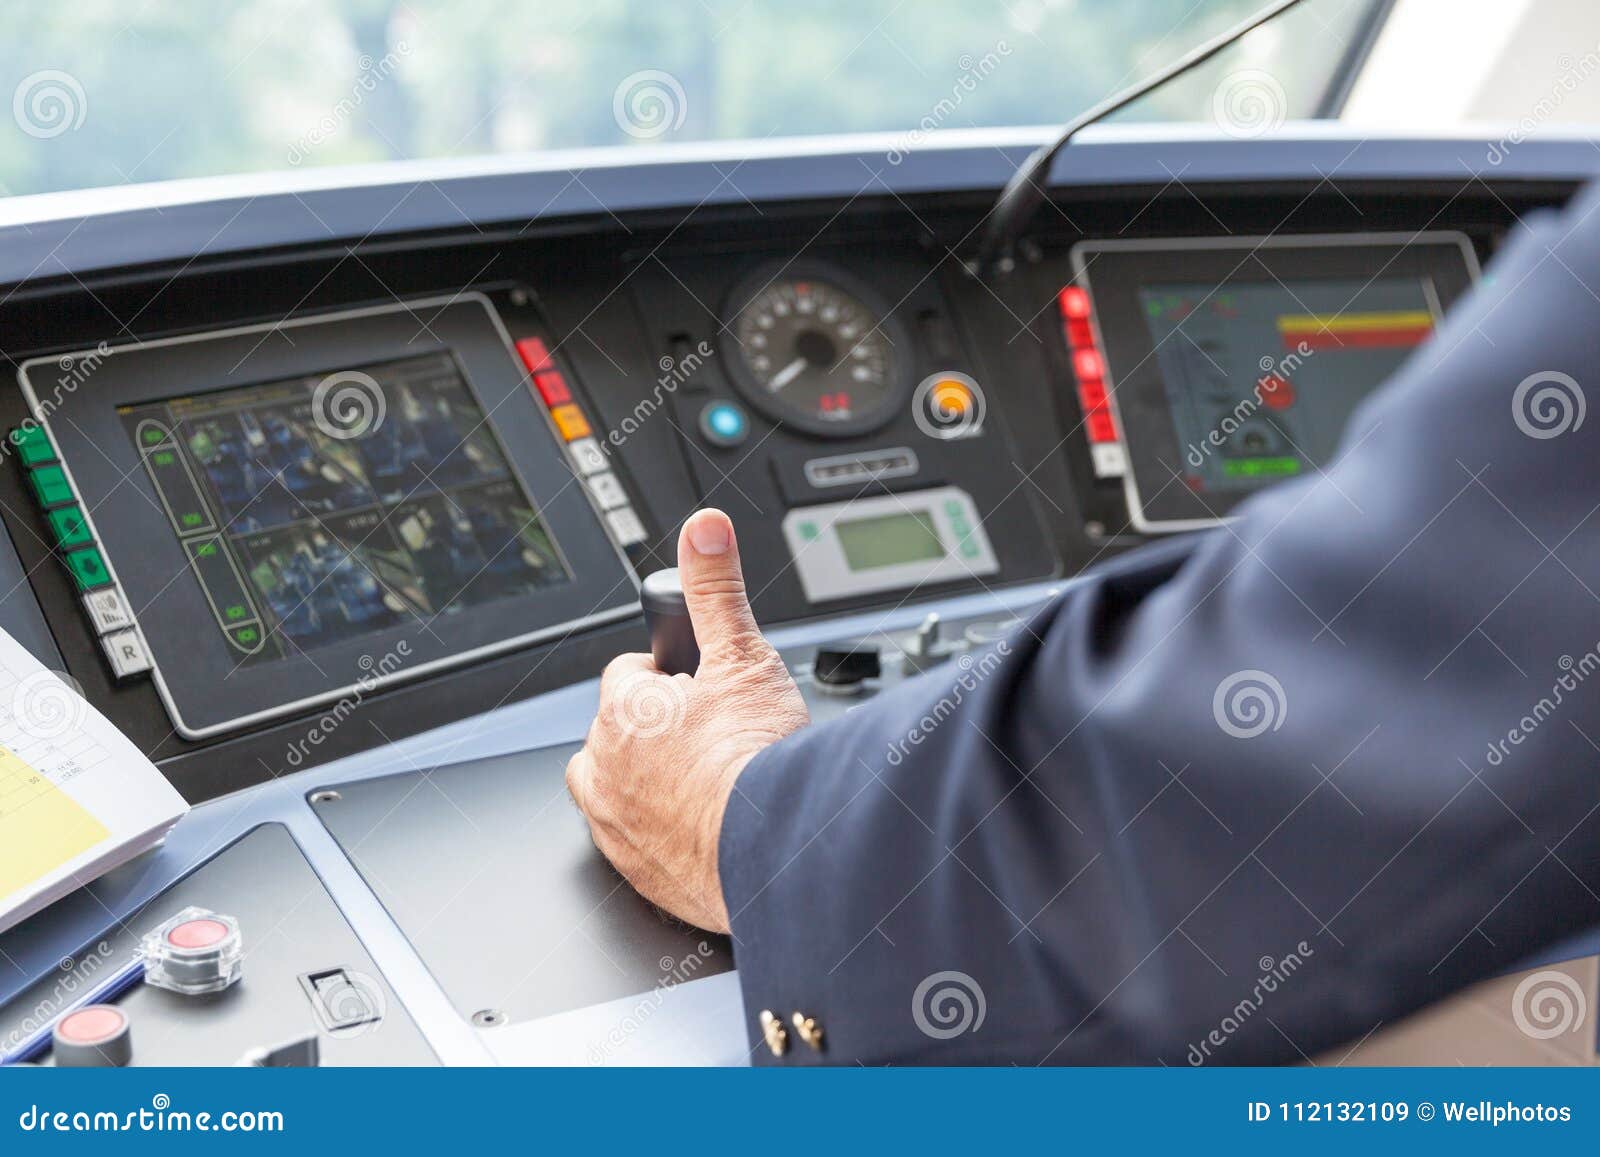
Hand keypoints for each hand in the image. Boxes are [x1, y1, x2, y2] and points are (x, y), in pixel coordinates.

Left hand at [566, 509, 809, 932]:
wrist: (780, 855)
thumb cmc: (760, 761)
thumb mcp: (745, 655)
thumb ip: (717, 589)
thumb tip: (702, 529)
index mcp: (624, 712)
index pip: (628, 675)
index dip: (670, 676)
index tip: (699, 688)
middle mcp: (604, 770)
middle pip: (618, 731)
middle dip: (659, 729)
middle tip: (715, 734)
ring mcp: (616, 827)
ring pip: (616, 787)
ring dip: (648, 779)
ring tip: (705, 778)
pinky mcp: (636, 873)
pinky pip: (635, 840)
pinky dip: (661, 830)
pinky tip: (704, 825)